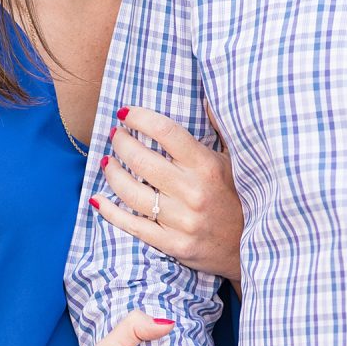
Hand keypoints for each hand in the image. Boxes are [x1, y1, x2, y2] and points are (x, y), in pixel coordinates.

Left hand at [89, 105, 242, 280]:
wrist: (250, 248)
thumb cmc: (239, 197)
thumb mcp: (235, 161)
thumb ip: (220, 130)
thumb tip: (208, 97)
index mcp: (207, 166)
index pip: (166, 132)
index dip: (140, 118)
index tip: (125, 113)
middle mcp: (193, 192)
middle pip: (142, 161)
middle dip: (121, 143)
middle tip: (115, 136)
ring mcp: (182, 220)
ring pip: (132, 193)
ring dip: (112, 174)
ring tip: (107, 162)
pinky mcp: (173, 244)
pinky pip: (133, 225)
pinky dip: (110, 212)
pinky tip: (97, 199)